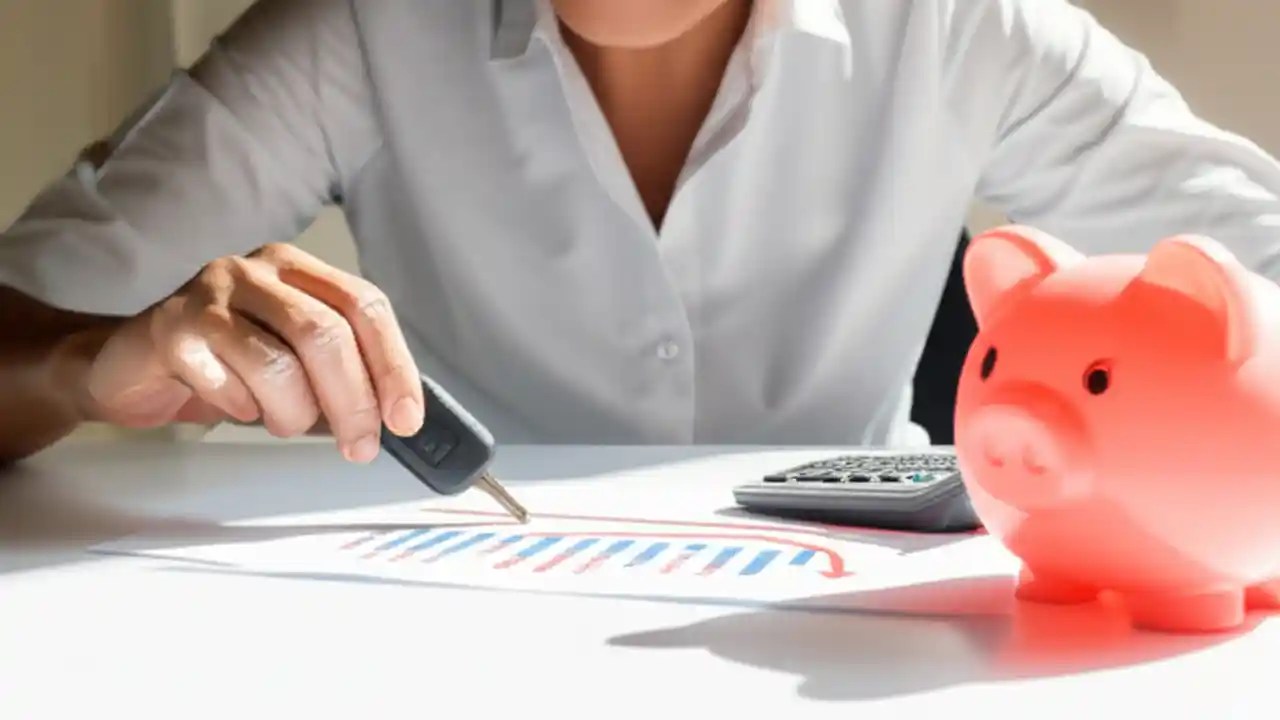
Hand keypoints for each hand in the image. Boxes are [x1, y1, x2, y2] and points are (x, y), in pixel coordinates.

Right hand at [78, 243, 424, 461]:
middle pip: (327, 334)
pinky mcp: (170, 327)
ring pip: (279, 364)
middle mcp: (256, 270)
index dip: (393, 365)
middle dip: (353, 402)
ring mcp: (210, 293)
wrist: (125, 366)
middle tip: (359, 446)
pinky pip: (227, 384)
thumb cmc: (223, 364)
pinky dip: (241, 410)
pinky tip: (231, 403)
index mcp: (298, 270)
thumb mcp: (294, 360)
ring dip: (292, 414)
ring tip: (282, 421)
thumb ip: (344, 373)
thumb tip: (397, 414)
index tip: (406, 417)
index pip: (366, 306)